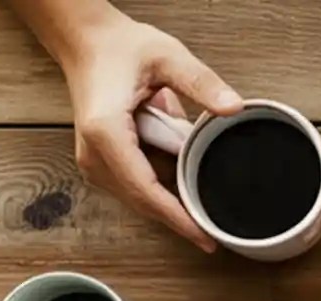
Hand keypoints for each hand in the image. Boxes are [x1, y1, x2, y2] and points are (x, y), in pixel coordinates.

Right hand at [61, 10, 242, 250]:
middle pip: (143, 202)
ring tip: (205, 206)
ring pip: (140, 198)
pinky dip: (161, 189)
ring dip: (171, 202)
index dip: (178, 219)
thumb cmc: (121, 48)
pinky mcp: (101, 162)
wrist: (88, 42)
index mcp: (106, 133)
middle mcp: (94, 154)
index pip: (146, 191)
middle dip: (179, 218)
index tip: (204, 238)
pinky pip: (136, 186)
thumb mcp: (168, 58)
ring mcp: (94, 161)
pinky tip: (184, 186)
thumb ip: (202, 83)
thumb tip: (233, 107)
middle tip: (217, 231)